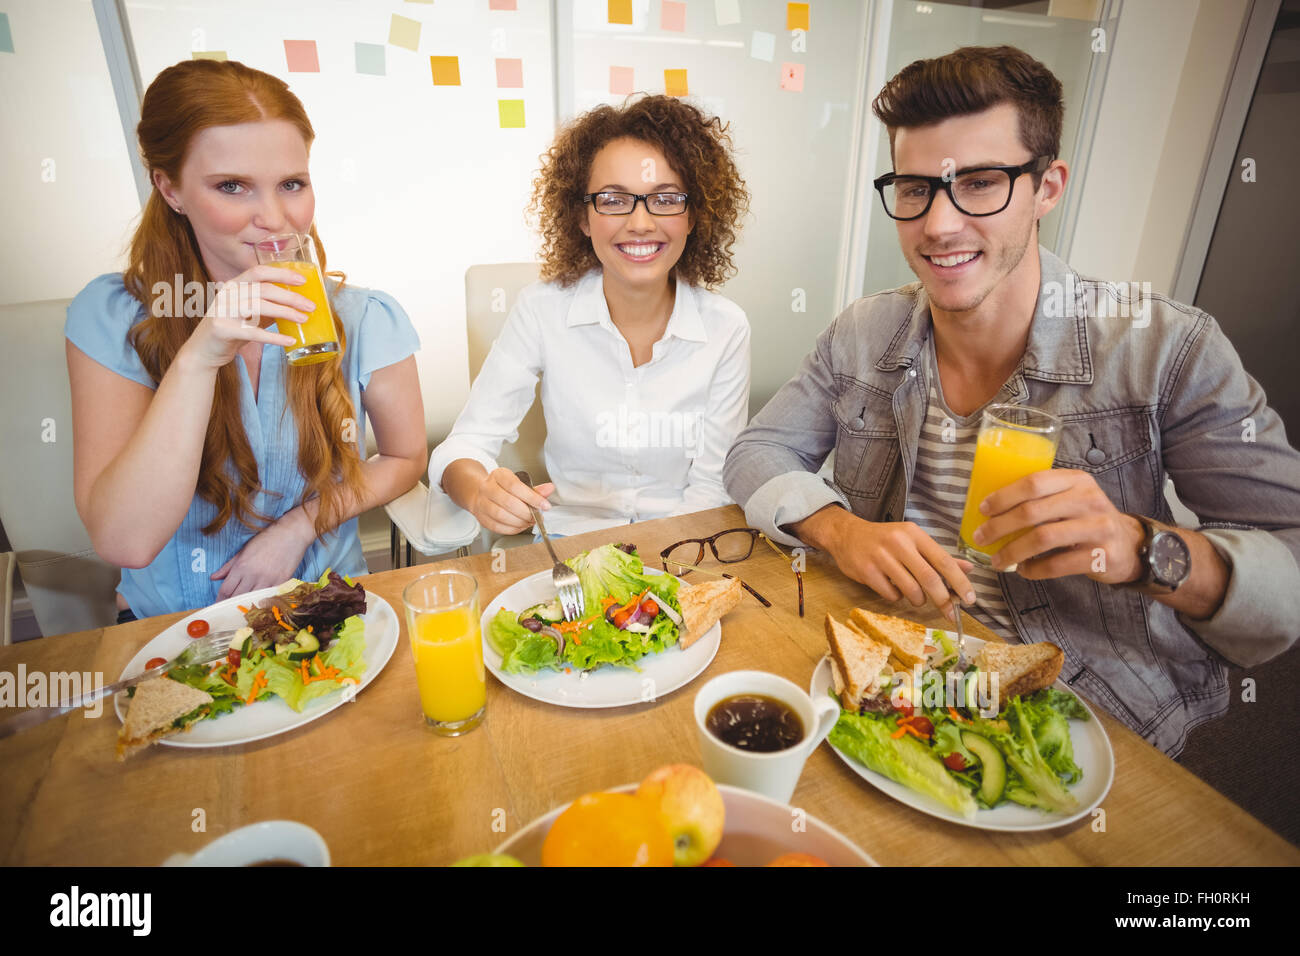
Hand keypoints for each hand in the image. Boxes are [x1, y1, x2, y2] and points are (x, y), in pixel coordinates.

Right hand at [179, 265, 318, 369]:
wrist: (204, 351)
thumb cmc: (232, 329)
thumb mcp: (251, 314)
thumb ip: (269, 306)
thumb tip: (300, 303)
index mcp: (234, 285)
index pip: (259, 272)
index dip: (281, 273)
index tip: (303, 280)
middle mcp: (227, 294)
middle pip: (263, 289)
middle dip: (290, 296)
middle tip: (310, 306)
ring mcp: (223, 311)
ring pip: (258, 307)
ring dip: (285, 312)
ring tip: (303, 319)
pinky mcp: (222, 330)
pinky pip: (252, 332)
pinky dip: (274, 337)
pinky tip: (289, 341)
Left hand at [210, 509, 315, 600]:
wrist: (292, 533)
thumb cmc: (267, 539)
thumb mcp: (244, 550)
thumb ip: (228, 566)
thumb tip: (214, 577)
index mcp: (241, 566)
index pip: (226, 589)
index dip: (220, 600)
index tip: (218, 605)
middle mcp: (253, 574)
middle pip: (237, 597)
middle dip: (231, 605)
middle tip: (228, 610)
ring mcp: (268, 579)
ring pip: (253, 600)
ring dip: (247, 604)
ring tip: (243, 609)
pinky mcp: (281, 582)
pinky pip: (269, 597)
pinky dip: (263, 601)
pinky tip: (260, 602)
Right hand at [469, 467, 555, 535]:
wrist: (482, 493)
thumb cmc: (503, 488)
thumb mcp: (519, 483)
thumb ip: (535, 489)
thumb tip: (549, 489)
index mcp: (498, 475)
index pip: (515, 486)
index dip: (532, 498)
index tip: (544, 505)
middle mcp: (487, 488)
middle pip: (508, 502)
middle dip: (526, 513)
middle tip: (536, 516)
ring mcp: (482, 503)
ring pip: (501, 516)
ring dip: (519, 522)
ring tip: (529, 521)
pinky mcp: (481, 517)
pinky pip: (497, 526)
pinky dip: (512, 529)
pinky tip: (520, 526)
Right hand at [806, 508, 975, 622]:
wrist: (846, 534)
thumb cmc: (884, 539)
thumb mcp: (912, 540)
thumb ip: (939, 556)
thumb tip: (968, 569)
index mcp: (914, 534)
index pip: (944, 561)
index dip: (960, 582)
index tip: (970, 599)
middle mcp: (899, 543)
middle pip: (929, 579)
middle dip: (943, 600)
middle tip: (950, 612)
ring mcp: (881, 557)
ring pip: (911, 590)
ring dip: (918, 600)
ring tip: (915, 596)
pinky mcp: (867, 572)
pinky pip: (892, 595)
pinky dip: (897, 597)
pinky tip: (892, 587)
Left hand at [973, 468, 1144, 583]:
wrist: (1129, 544)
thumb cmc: (1087, 519)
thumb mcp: (1071, 497)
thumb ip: (1043, 496)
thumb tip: (992, 508)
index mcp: (1076, 480)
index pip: (1034, 482)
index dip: (1004, 496)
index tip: (983, 510)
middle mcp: (1089, 500)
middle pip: (1032, 512)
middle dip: (999, 526)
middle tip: (981, 537)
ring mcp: (1098, 528)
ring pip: (1042, 538)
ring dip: (1013, 552)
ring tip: (998, 560)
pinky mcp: (1101, 556)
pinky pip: (1057, 565)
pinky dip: (1034, 570)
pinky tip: (1023, 571)